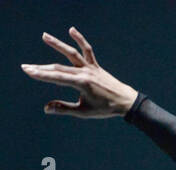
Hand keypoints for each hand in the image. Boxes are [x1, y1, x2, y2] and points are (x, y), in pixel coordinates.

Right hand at [21, 27, 136, 117]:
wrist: (126, 102)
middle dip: (42, 68)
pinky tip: (72, 30)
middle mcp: (85, 73)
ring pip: (71, 54)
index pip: (57, 77)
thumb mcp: (84, 112)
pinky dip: (80, 40)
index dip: (41, 74)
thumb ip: (64, 108)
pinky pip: (87, 51)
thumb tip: (46, 108)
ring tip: (44, 36)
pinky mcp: (96, 66)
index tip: (28, 71)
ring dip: (58, 45)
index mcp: (82, 84)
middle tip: (26, 66)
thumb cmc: (105, 109)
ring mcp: (91, 68)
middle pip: (59, 68)